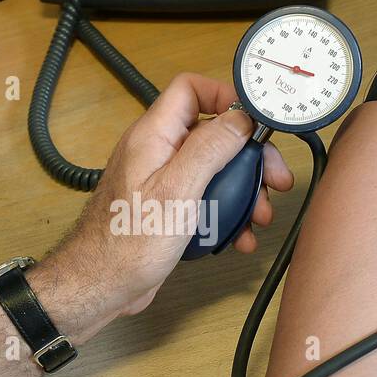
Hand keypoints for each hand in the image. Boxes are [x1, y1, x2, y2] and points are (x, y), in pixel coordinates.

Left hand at [57, 73, 293, 315]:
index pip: (190, 90)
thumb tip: (240, 118)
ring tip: (261, 216)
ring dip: (244, 191)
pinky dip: (227, 214)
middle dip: (248, 156)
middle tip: (276, 180)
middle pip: (212, 134)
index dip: (226, 96)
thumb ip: (209, 148)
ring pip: (213, 170)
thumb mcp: (177, 191)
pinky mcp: (167, 209)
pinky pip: (205, 199)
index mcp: (153, 136)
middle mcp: (156, 152)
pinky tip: (240, 236)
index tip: (257, 121)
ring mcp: (162, 181)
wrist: (100, 286)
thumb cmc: (128, 243)